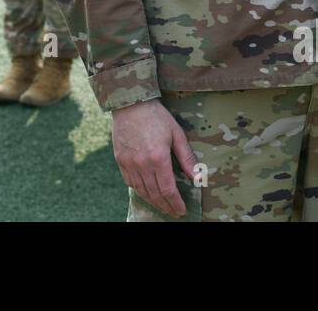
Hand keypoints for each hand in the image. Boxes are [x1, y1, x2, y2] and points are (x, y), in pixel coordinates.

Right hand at [111, 98, 198, 217]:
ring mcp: (129, 163)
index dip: (175, 203)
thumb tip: (197, 177)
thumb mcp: (176, 133)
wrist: (130, 104)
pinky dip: (139, 190)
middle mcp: (142, 164)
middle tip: (173, 212)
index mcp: (158, 158)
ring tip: (162, 206)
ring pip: (142, 191)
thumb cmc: (156, 116)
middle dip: (166, 206)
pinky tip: (147, 192)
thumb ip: (186, 157)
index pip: (168, 190)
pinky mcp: (120, 160)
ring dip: (153, 201)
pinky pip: (130, 182)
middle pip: (155, 194)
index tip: (181, 210)